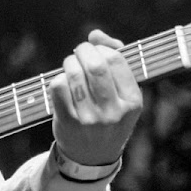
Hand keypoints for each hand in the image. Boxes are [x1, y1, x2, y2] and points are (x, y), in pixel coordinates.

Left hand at [49, 29, 142, 165]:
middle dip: (83, 51)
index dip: (101, 48)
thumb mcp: (121, 92)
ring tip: (70, 65)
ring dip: (69, 63)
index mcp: (132, 101)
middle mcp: (114, 112)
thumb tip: (95, 34)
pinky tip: (63, 84)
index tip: (95, 50)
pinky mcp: (69, 122)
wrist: (92, 156)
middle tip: (79, 52)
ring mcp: (90, 119)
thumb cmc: (107, 114)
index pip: (116, 59)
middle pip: (94, 65)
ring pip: (74, 74)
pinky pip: (58, 87)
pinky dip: (58, 79)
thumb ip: (114, 57)